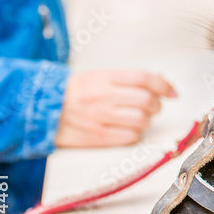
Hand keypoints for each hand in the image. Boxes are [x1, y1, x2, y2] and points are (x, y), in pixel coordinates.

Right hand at [55, 70, 176, 147]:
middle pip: (146, 101)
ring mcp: (99, 117)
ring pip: (141, 120)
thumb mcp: (98, 76)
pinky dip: (135, 134)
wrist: (41, 109)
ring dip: (146, 120)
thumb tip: (161, 83)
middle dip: (156, 105)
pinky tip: (128, 129)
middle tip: (152, 107)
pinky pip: (130, 137)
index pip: (144, 78)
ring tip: (139, 118)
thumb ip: (127, 79)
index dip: (164, 85)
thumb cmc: (77, 92)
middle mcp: (102, 96)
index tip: (173, 92)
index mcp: (104, 77)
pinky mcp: (96, 137)